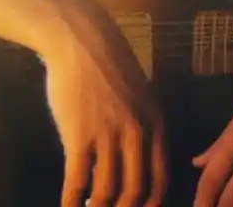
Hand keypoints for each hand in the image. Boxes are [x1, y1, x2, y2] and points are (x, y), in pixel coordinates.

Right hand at [42, 3, 169, 206]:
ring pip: (106, 192)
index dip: (151, 205)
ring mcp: (107, 136)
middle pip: (135, 192)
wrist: (81, 42)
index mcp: (156, 125)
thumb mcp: (142, 95)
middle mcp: (136, 134)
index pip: (160, 180)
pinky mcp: (78, 136)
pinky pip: (77, 181)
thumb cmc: (109, 67)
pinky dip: (71, 202)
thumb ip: (145, 128)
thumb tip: (142, 160)